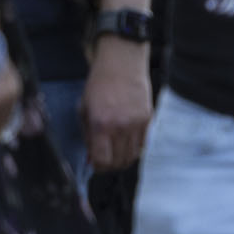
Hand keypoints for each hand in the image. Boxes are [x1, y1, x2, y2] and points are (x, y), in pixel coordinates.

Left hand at [85, 30, 153, 169]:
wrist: (121, 66)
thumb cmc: (99, 86)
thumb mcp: (84, 111)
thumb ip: (88, 136)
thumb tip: (93, 158)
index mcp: (100, 124)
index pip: (102, 160)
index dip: (98, 167)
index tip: (96, 164)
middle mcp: (120, 126)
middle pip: (119, 161)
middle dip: (110, 166)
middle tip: (106, 161)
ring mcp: (136, 123)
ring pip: (133, 156)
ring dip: (124, 159)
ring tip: (117, 153)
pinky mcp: (148, 119)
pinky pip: (143, 144)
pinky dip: (135, 148)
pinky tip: (127, 143)